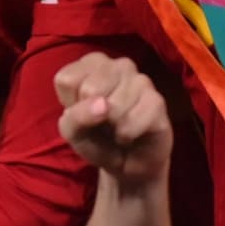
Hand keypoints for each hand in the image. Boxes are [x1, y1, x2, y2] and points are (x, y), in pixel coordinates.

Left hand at [54, 52, 171, 188]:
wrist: (129, 162)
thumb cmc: (97, 139)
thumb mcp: (73, 131)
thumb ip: (76, 116)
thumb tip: (102, 104)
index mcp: (91, 63)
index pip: (66, 80)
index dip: (70, 106)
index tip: (82, 111)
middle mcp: (118, 65)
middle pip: (89, 89)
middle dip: (92, 117)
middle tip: (103, 122)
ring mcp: (141, 80)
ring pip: (113, 107)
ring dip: (111, 128)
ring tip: (118, 128)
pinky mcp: (158, 101)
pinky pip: (132, 122)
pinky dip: (126, 136)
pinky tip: (130, 135)